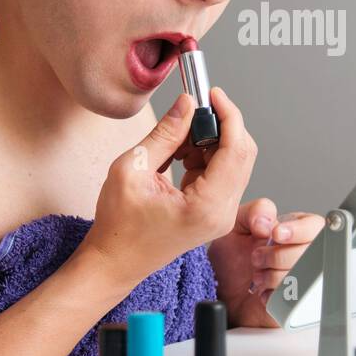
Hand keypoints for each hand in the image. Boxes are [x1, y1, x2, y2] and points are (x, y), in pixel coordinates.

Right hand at [81, 87, 257, 288]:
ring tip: (174, 141)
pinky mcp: (214, 212)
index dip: (228, 115)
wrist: (115, 261)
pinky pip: (221, 173)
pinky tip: (178, 155)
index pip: (236, 150)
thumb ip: (165, 134)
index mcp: (207, 207)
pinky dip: (204, 156)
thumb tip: (186, 103)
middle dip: (219, 126)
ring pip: (232, 161)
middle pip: (241, 154)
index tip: (212, 93)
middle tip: (190, 111)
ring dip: (209, 141)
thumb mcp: (133, 169)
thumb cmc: (118, 226)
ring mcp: (222, 215)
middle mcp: (223, 213)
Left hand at [208, 199, 323, 328]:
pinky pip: (295, 300)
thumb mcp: (236, 226)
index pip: (314, 225)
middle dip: (277, 256)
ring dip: (273, 277)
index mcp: (295, 229)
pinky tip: (263, 291)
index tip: (276, 234)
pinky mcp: (297, 302)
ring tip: (257, 276)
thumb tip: (268, 222)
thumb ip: (253, 212)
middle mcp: (304, 253)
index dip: (298, 230)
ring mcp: (303, 279)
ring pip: (304, 277)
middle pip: (311, 253)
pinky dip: (273, 295)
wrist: (224, 292)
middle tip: (256, 258)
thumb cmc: (233, 259)